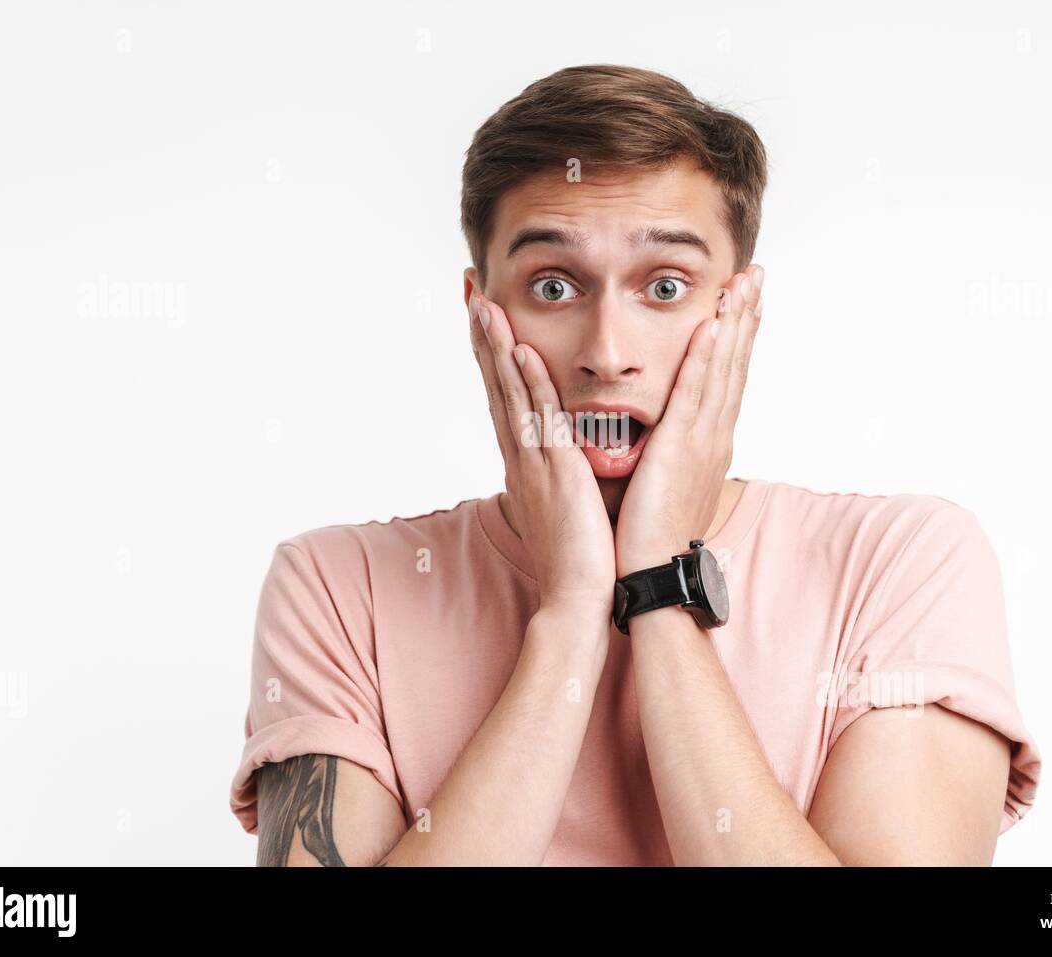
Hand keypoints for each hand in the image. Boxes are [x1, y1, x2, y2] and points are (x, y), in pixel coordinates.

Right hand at [468, 292, 617, 617]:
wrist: (579, 596)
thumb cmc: (580, 553)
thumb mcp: (566, 500)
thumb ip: (561, 470)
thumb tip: (566, 452)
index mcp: (527, 459)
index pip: (506, 395)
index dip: (493, 354)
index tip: (484, 317)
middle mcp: (522, 454)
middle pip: (496, 384)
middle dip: (483, 337)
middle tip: (471, 293)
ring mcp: (534, 460)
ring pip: (511, 392)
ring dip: (496, 346)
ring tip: (483, 304)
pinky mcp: (555, 470)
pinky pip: (539, 418)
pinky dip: (528, 383)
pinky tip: (520, 350)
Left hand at [613, 264, 763, 575]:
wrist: (651, 573)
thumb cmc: (649, 533)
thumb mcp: (663, 479)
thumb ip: (666, 449)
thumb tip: (661, 432)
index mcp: (707, 441)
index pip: (727, 376)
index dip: (737, 334)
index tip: (742, 298)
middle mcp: (713, 435)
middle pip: (735, 363)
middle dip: (746, 316)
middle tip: (755, 273)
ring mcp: (702, 440)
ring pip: (722, 370)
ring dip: (734, 323)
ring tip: (743, 282)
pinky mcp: (681, 449)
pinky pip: (695, 395)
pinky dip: (707, 359)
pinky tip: (713, 326)